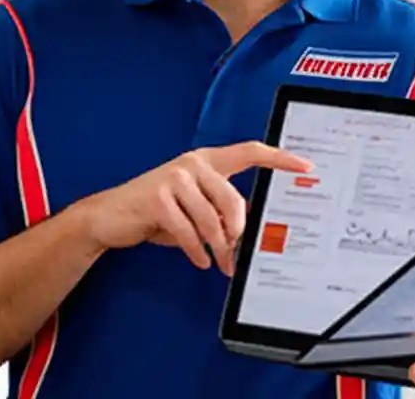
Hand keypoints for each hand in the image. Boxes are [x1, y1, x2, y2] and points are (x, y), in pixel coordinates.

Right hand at [75, 141, 312, 274]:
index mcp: (204, 161)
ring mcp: (174, 179)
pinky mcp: (158, 199)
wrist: (110, 215)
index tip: (304, 166)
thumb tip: (246, 231)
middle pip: (233, 199)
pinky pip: (189, 233)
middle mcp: (191, 164)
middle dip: (238, 233)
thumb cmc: (155, 212)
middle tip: (236, 254)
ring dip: (217, 249)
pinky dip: (196, 251)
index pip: (248, 152)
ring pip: (212, 221)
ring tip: (218, 262)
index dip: (278, 158)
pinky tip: (199, 259)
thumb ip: (218, 211)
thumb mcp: (192, 208)